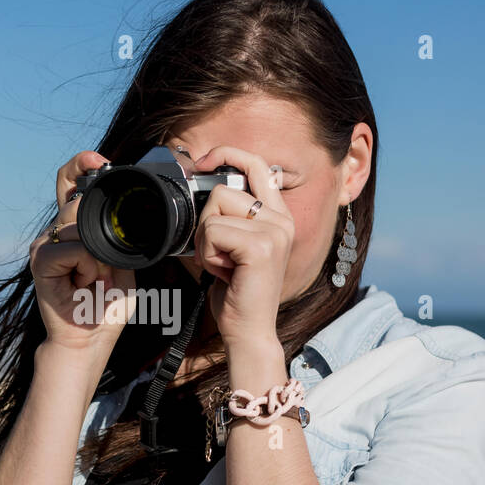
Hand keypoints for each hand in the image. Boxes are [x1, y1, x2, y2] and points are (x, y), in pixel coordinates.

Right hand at [29, 150, 136, 360]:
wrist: (89, 341)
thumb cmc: (105, 308)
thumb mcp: (124, 265)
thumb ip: (122, 239)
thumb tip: (125, 217)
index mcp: (74, 229)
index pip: (70, 182)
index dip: (82, 165)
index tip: (99, 161)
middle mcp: (55, 233)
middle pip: (78, 201)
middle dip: (101, 230)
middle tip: (104, 268)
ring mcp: (44, 245)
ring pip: (77, 225)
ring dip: (97, 256)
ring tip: (93, 280)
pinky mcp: (40, 261)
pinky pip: (72, 248)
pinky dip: (87, 266)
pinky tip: (83, 283)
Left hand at [191, 146, 294, 348]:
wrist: (249, 330)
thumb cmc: (237, 292)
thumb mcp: (235, 247)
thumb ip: (231, 217)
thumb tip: (207, 186)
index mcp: (278, 215)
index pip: (257, 165)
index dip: (228, 155)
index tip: (203, 162)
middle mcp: (282, 219)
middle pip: (223, 189)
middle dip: (206, 219)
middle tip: (213, 249)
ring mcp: (275, 231)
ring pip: (215, 210)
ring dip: (206, 241)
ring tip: (222, 264)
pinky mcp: (261, 246)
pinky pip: (213, 230)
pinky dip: (208, 253)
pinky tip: (223, 272)